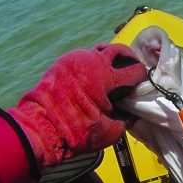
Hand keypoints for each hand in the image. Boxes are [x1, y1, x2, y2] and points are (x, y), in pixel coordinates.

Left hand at [7, 44, 146, 170]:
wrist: (40, 127)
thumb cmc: (76, 131)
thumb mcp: (108, 133)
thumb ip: (123, 122)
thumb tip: (128, 117)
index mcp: (106, 77)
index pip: (134, 70)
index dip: (142, 76)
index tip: (143, 82)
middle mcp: (92, 62)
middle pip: (118, 49)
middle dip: (129, 57)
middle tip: (132, 66)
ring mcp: (75, 59)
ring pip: (98, 50)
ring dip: (108, 57)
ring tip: (112, 70)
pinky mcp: (61, 63)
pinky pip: (82, 57)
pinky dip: (90, 63)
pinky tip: (91, 75)